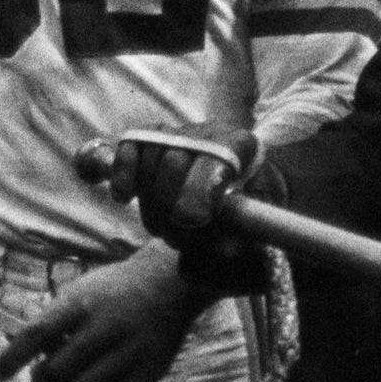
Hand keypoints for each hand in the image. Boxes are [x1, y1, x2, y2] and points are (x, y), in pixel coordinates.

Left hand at [0, 246, 207, 381]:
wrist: (169, 285)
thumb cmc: (114, 292)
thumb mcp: (80, 291)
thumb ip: (54, 319)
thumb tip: (16, 347)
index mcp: (80, 304)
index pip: (38, 332)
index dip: (13, 356)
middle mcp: (103, 328)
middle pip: (56, 369)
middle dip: (42, 380)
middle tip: (46, 378)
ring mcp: (126, 352)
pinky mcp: (145, 373)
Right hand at [82, 130, 278, 294]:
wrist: (235, 195)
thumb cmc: (247, 215)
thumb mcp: (258, 230)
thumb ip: (248, 241)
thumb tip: (226, 248)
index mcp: (242, 147)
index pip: (216, 157)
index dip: (200, 188)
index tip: (195, 220)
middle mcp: (209, 133)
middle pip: (174, 161)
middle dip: (169, 208)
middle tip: (179, 240)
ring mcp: (177, 133)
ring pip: (149, 161)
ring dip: (151, 204)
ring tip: (165, 230)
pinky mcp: (149, 139)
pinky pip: (128, 149)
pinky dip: (122, 174)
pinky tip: (124, 196)